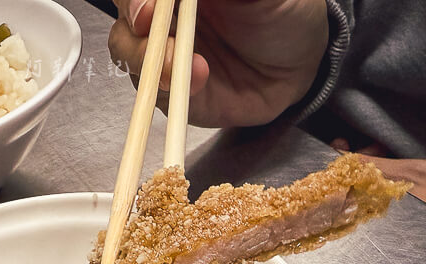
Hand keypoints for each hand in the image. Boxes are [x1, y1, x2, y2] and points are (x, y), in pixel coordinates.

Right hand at [108, 0, 329, 127]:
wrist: (301, 64)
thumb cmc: (284, 13)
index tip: (150, 6)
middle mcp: (164, 17)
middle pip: (124, 17)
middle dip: (133, 24)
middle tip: (148, 25)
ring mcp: (164, 55)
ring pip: (127, 53)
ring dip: (146, 59)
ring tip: (179, 66)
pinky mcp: (172, 93)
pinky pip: (154, 92)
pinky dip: (168, 89)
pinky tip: (198, 81)